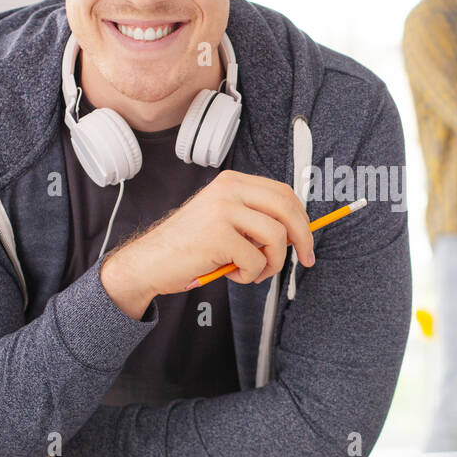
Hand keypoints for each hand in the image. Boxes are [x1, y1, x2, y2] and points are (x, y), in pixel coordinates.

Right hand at [100, 171, 315, 317]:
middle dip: (303, 237)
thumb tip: (297, 232)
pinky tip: (231, 273)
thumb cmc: (189, 247)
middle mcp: (228, 190)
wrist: (149, 263)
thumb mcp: (224, 220)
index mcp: (232, 182)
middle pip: (286, 208)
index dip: (301, 218)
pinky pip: (256, 260)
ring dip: (272, 263)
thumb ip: (254, 219)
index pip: (282, 193)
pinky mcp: (218, 236)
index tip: (307, 241)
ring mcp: (222, 211)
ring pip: (276, 236)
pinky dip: (250, 274)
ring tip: (253, 271)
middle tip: (307, 260)